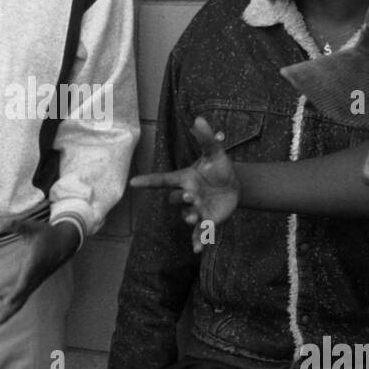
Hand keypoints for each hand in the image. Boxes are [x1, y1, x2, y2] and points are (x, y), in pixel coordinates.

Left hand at [0, 219, 80, 329]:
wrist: (65, 243)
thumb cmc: (47, 234)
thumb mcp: (34, 227)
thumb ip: (18, 225)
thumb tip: (3, 221)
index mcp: (34, 267)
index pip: (24, 283)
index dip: (16, 293)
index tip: (6, 302)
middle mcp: (34, 279)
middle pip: (19, 300)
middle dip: (5, 313)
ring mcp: (33, 284)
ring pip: (19, 303)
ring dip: (5, 315)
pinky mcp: (31, 284)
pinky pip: (19, 299)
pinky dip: (9, 308)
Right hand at [129, 116, 239, 252]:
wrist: (234, 187)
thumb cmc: (220, 168)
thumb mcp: (215, 152)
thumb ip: (206, 138)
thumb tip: (199, 118)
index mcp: (184, 179)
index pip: (162, 180)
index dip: (148, 181)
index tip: (134, 182)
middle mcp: (186, 196)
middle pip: (175, 199)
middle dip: (180, 199)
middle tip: (188, 196)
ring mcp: (195, 210)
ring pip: (186, 216)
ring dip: (189, 217)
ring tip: (194, 216)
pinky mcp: (206, 222)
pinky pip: (199, 233)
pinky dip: (198, 242)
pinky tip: (198, 250)